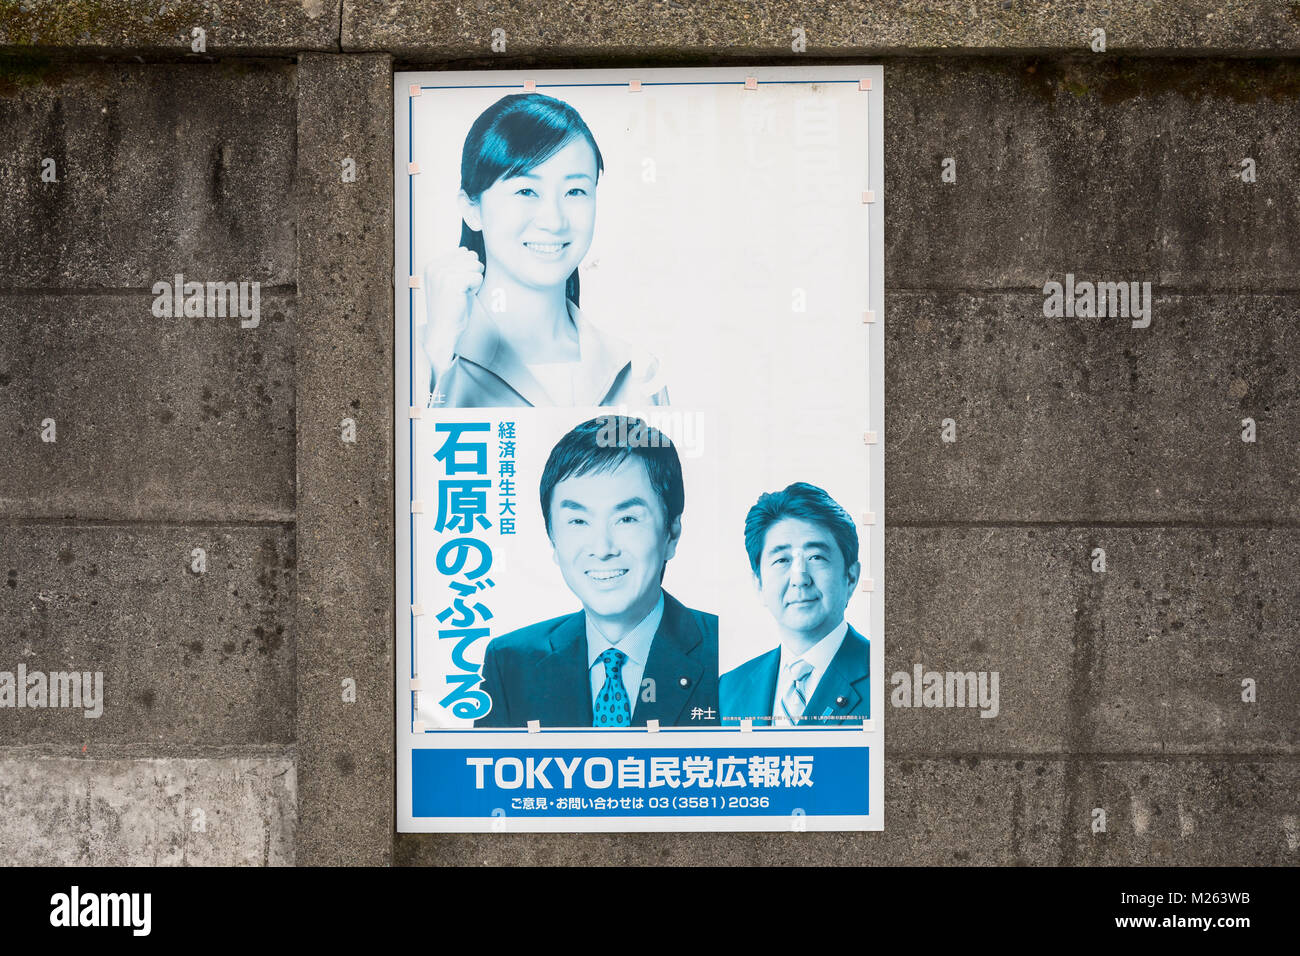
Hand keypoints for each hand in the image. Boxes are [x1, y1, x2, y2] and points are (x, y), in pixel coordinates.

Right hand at [420, 248, 483, 375]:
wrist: (443, 331)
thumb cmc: (450, 310)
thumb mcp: (451, 282)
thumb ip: (457, 265)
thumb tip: (466, 249)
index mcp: (432, 265)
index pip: (464, 253)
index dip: (467, 271)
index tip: (455, 287)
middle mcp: (435, 267)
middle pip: (472, 257)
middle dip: (472, 275)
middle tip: (459, 292)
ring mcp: (442, 274)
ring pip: (476, 266)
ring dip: (474, 282)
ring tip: (461, 295)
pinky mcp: (452, 282)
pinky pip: (478, 277)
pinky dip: (475, 289)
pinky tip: (463, 298)